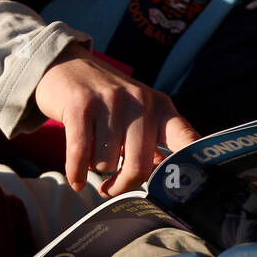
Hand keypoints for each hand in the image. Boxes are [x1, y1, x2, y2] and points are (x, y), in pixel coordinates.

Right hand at [33, 44, 199, 195]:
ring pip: (106, 163)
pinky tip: (77, 180)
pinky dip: (77, 174)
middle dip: (123, 185)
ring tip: (92, 152)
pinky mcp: (80, 106)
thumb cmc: (106, 101)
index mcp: (160, 106)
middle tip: (112, 187)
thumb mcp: (138, 113)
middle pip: (139, 166)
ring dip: (96, 168)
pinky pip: (81, 156)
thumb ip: (153, 144)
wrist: (66, 65)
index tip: (182, 190)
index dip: (190, 167)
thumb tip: (162, 186)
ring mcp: (110, 101)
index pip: (186, 139)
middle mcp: (140, 101)